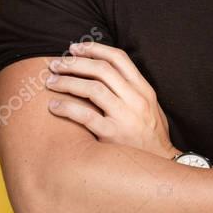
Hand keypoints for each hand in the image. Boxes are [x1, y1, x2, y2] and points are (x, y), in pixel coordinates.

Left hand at [44, 41, 179, 159]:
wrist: (162, 164)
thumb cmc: (151, 135)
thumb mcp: (149, 105)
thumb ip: (130, 88)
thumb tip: (103, 70)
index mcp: (143, 88)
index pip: (118, 58)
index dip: (94, 49)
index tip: (75, 48)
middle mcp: (135, 99)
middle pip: (101, 70)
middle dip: (75, 63)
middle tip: (56, 64)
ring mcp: (125, 116)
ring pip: (92, 89)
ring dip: (67, 82)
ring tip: (50, 82)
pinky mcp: (113, 135)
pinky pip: (85, 116)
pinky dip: (67, 107)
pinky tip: (53, 106)